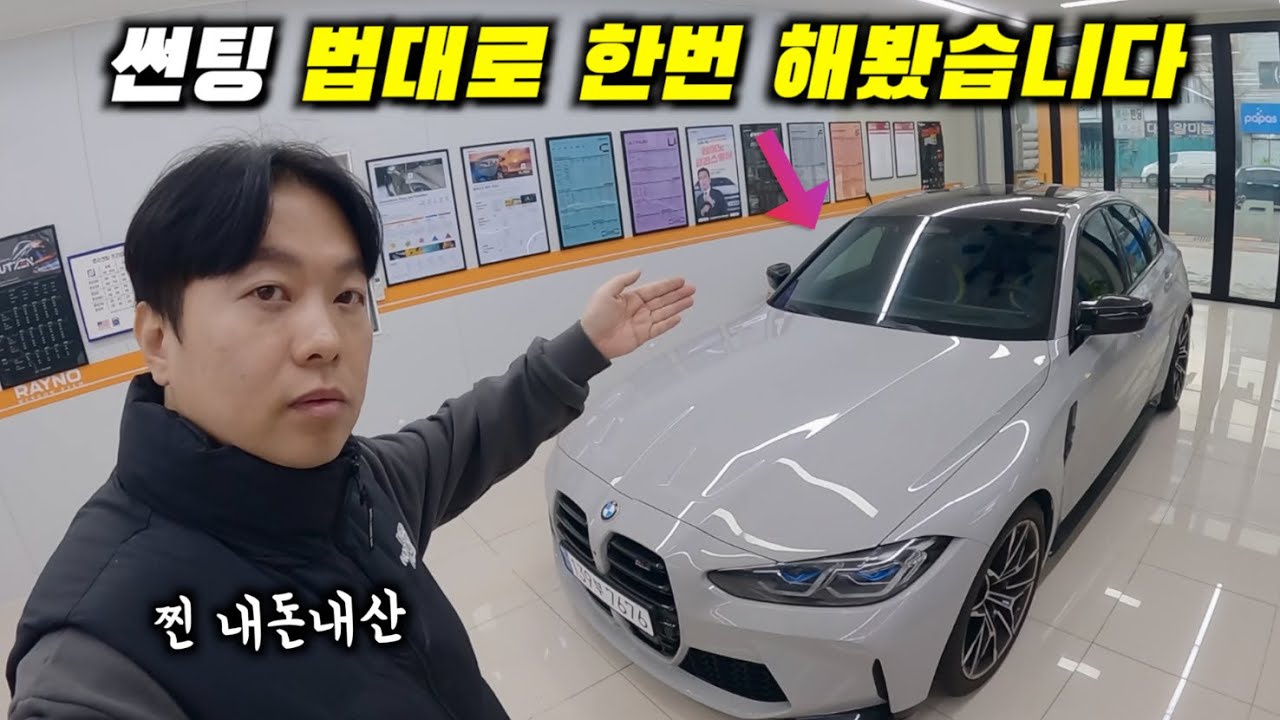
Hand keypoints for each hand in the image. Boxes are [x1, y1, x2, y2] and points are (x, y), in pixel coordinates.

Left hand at [580, 270, 695, 359]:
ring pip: (664, 312)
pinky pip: (660, 328)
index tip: (680, 280)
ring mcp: (642, 323)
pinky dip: (669, 323)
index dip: (668, 285)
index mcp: (631, 298)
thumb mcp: (606, 292)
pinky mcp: (643, 336)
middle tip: (691, 288)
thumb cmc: (596, 316)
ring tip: (690, 300)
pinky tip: (679, 317)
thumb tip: (638, 271)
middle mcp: (639, 309)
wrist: (592, 341)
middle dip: (677, 294)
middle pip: (663, 300)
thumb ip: (623, 281)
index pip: (654, 289)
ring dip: (677, 306)